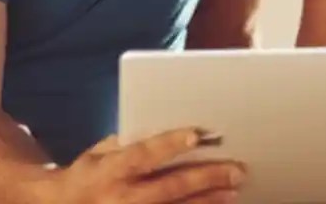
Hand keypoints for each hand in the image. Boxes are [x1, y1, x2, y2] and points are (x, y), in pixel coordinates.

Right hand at [42, 127, 244, 203]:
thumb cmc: (88, 174)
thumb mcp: (100, 153)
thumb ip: (130, 142)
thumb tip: (169, 128)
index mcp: (110, 171)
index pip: (144, 155)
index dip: (170, 144)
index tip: (197, 135)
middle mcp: (120, 198)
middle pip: (170, 188)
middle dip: (206, 178)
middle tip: (236, 169)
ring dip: (208, 201)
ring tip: (234, 191)